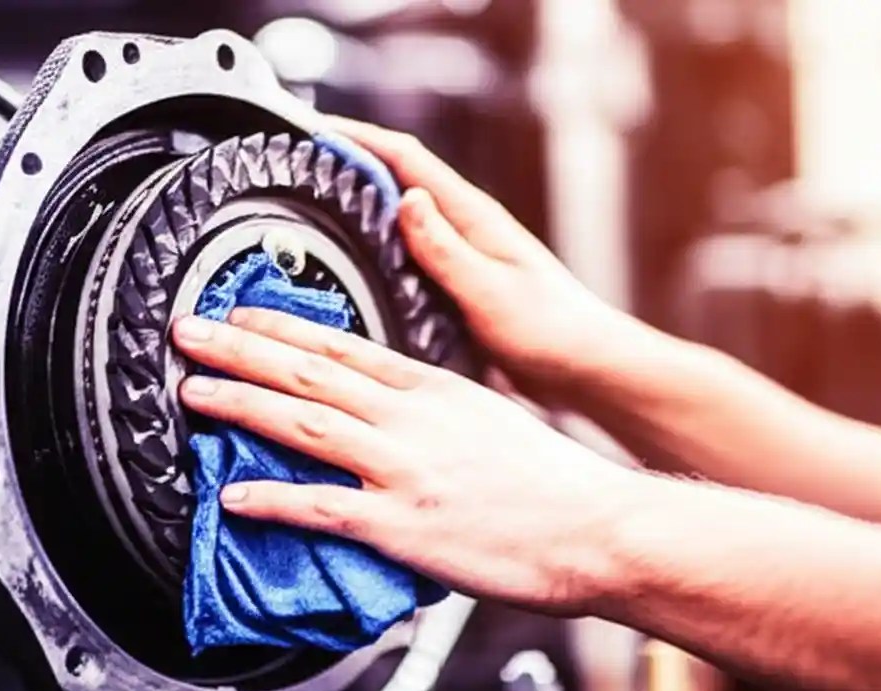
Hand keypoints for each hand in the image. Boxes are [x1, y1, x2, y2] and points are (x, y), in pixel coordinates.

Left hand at [172, 309, 635, 613]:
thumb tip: (394, 402)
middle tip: (186, 330)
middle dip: (239, 347)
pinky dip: (272, 499)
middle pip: (309, 371)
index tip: (239, 311)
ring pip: (304, 424)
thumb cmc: (550, 480)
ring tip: (191, 392)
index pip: (342, 346)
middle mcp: (409, 419)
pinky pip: (322, 508)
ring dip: (240, 404)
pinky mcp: (401, 525)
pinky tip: (232, 495)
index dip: (282, 325)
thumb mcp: (486, 417)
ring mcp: (402, 469)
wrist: (597, 526)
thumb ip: (433, 406)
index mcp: (430, 389)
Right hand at [329, 117, 652, 393]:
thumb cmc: (551, 331)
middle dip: (348, 165)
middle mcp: (463, 230)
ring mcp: (458, 259)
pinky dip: (373, 252)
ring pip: (397, 222)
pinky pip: (404, 260)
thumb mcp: (490, 290)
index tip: (314, 128)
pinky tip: (347, 269)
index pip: (408, 160)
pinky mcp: (455, 290)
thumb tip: (405, 198)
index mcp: (473, 218)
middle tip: (293, 167)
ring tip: (305, 211)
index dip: (360, 138)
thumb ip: (445, 248)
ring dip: (357, 208)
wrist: (586, 372)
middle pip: (396, 182)